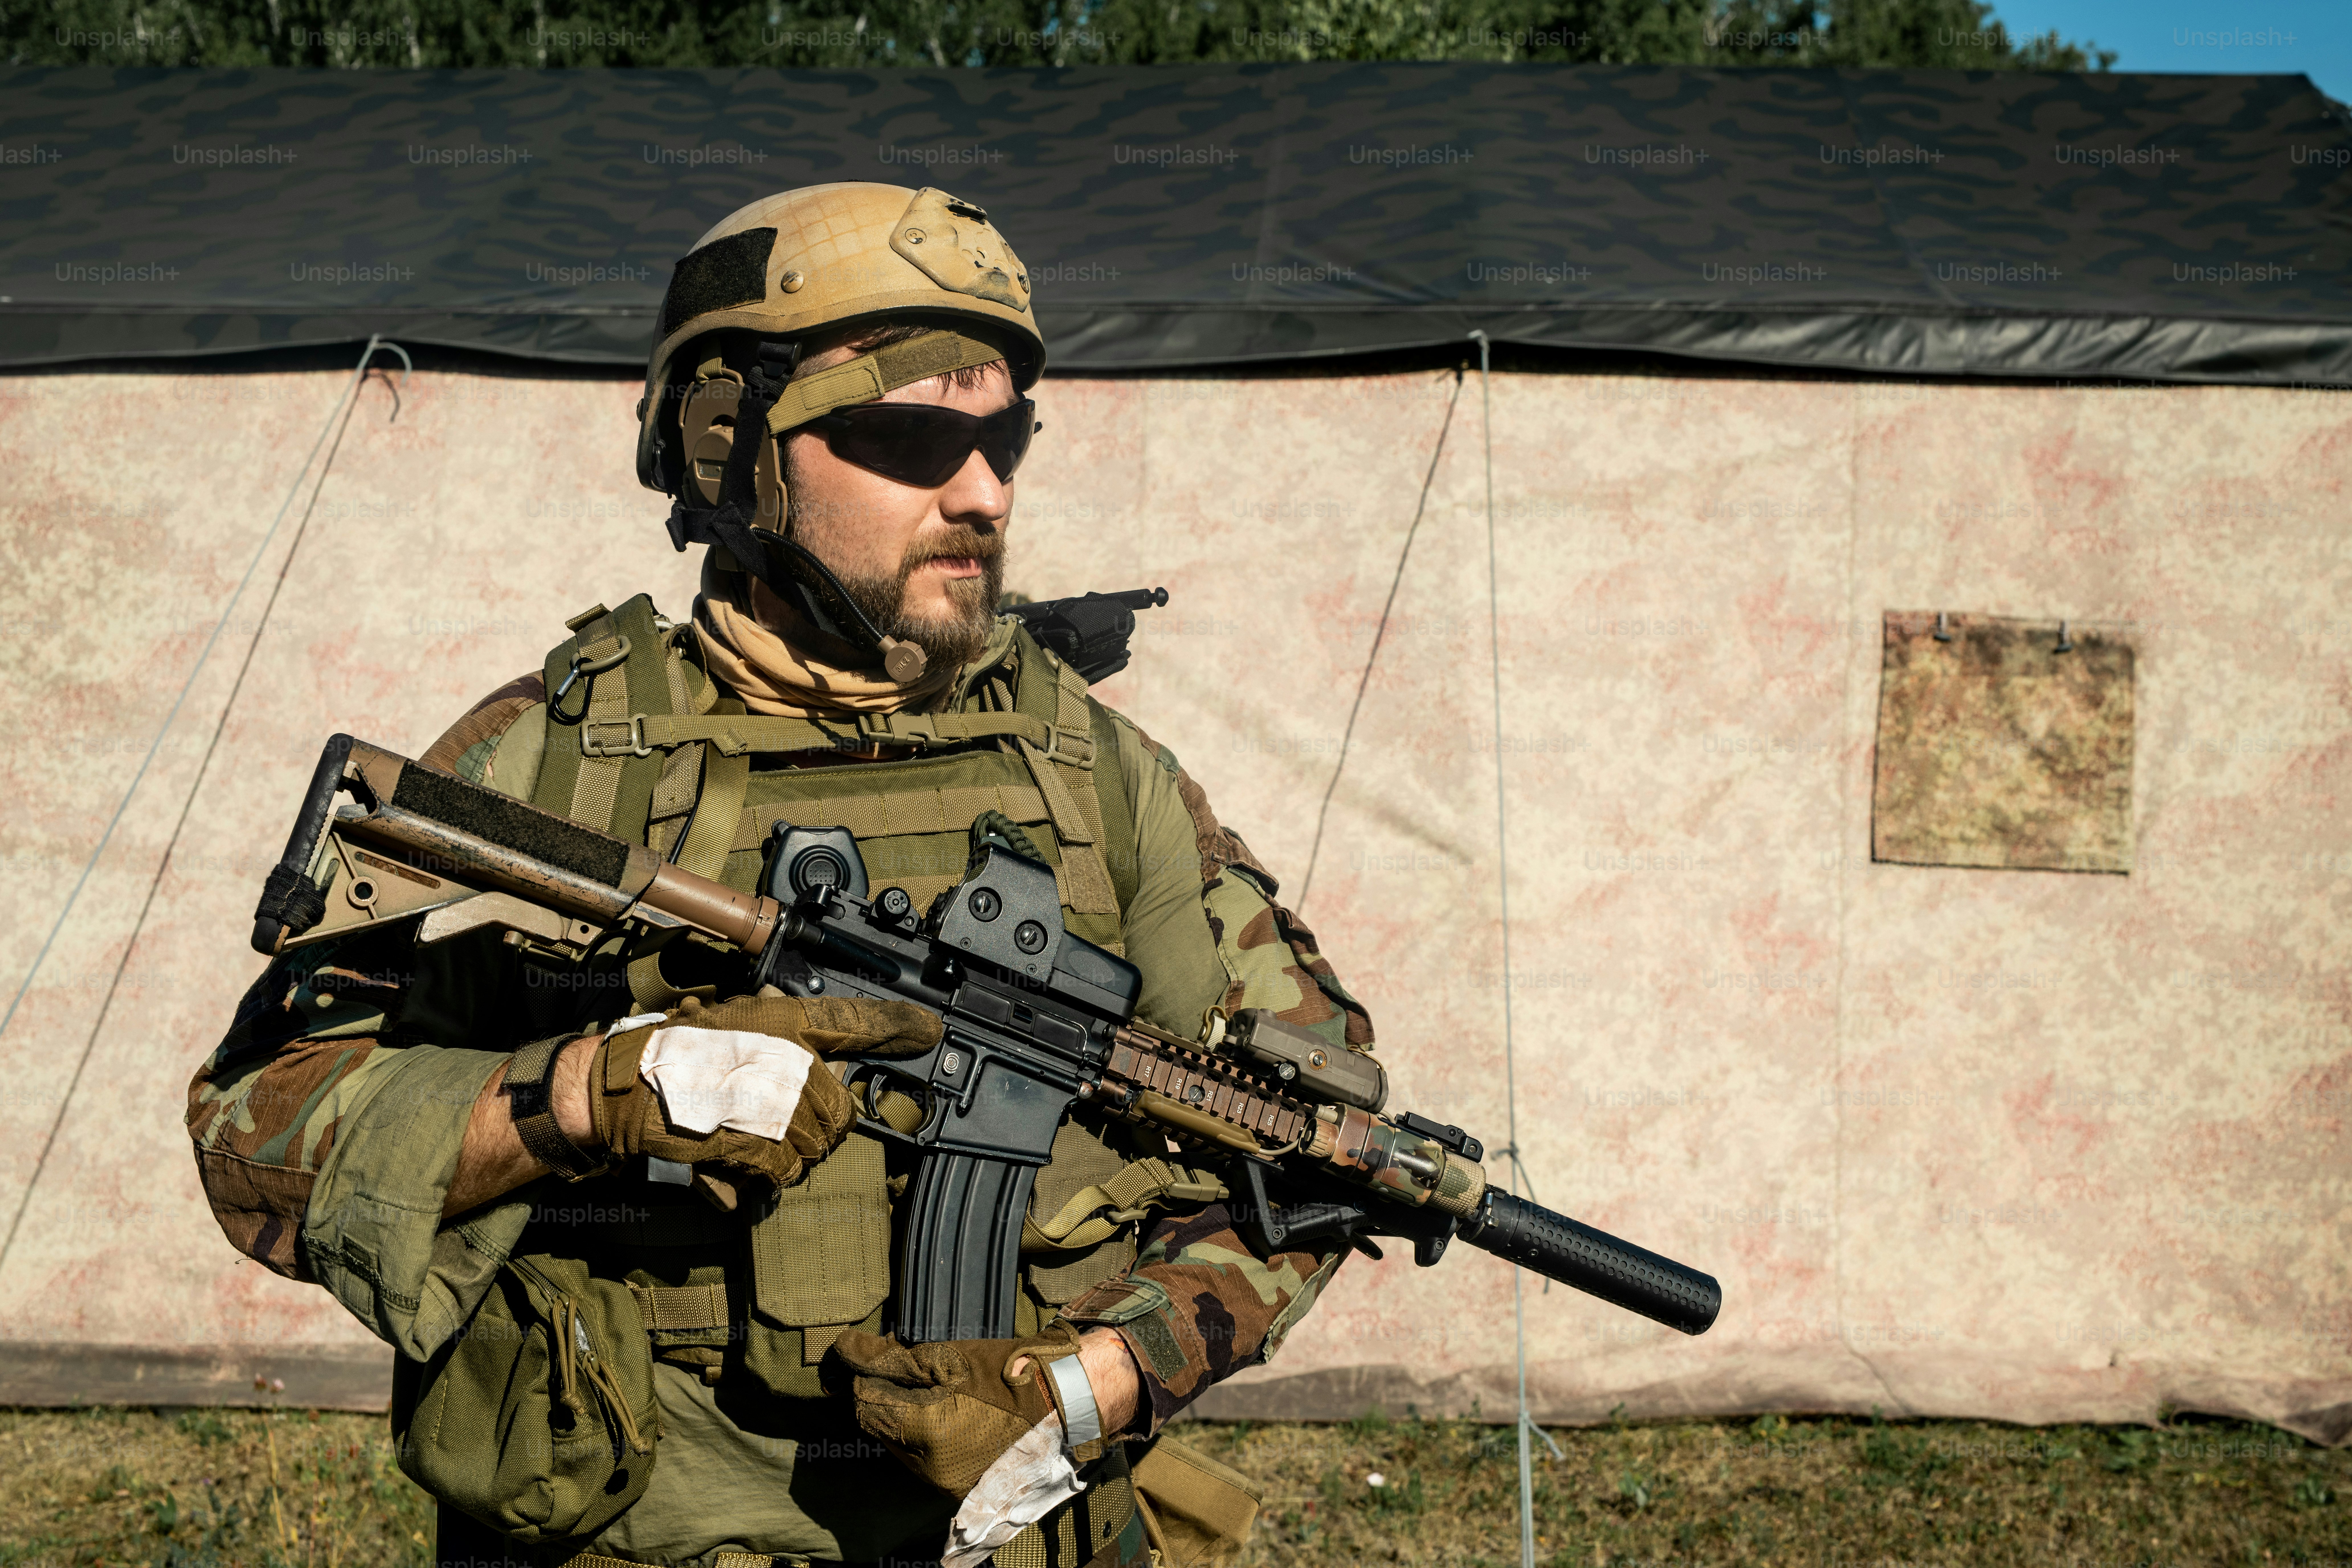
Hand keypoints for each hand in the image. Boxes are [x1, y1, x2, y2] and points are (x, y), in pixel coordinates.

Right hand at [592, 993, 943, 1197]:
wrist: (627, 1086)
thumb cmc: (684, 1056)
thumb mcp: (745, 1028)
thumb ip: (798, 1032)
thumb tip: (844, 1050)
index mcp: (784, 1022)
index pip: (853, 1020)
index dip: (897, 1025)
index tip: (931, 1031)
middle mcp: (785, 1055)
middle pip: (840, 1112)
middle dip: (815, 1129)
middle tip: (774, 1123)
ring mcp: (770, 1097)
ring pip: (812, 1146)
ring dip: (787, 1156)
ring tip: (749, 1138)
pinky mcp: (750, 1138)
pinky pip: (781, 1171)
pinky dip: (762, 1177)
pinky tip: (737, 1161)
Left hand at [830, 1323, 1092, 1499]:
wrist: (1063, 1404)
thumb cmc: (1009, 1374)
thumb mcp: (949, 1356)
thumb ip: (891, 1358)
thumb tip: (845, 1348)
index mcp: (924, 1432)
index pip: (865, 1408)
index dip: (862, 1378)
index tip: (872, 1356)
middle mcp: (929, 1468)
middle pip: (880, 1431)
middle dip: (886, 1399)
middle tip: (909, 1370)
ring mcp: (945, 1484)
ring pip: (901, 1449)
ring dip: (904, 1420)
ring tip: (934, 1392)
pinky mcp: (960, 1489)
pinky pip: (924, 1463)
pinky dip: (926, 1439)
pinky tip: (949, 1416)